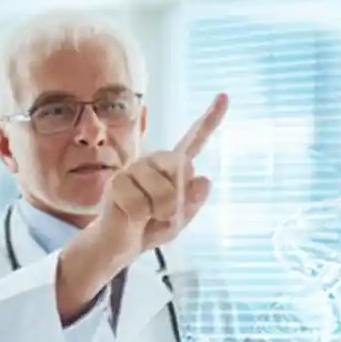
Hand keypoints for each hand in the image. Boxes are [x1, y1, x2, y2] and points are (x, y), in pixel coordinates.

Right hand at [99, 93, 227, 254]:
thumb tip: (203, 178)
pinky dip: (140, 217)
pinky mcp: (116, 182)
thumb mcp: (178, 219)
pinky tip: (130, 217)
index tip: (224, 96)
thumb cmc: (148, 228)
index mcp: (171, 168)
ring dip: (160, 212)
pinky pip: (141, 203)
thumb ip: (193, 201)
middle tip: (161, 213)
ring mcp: (132, 170)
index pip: (194, 141)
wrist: (118, 245)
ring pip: (163, 191)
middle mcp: (152, 162)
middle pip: (181, 167)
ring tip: (146, 217)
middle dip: (177, 199)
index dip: (210, 120)